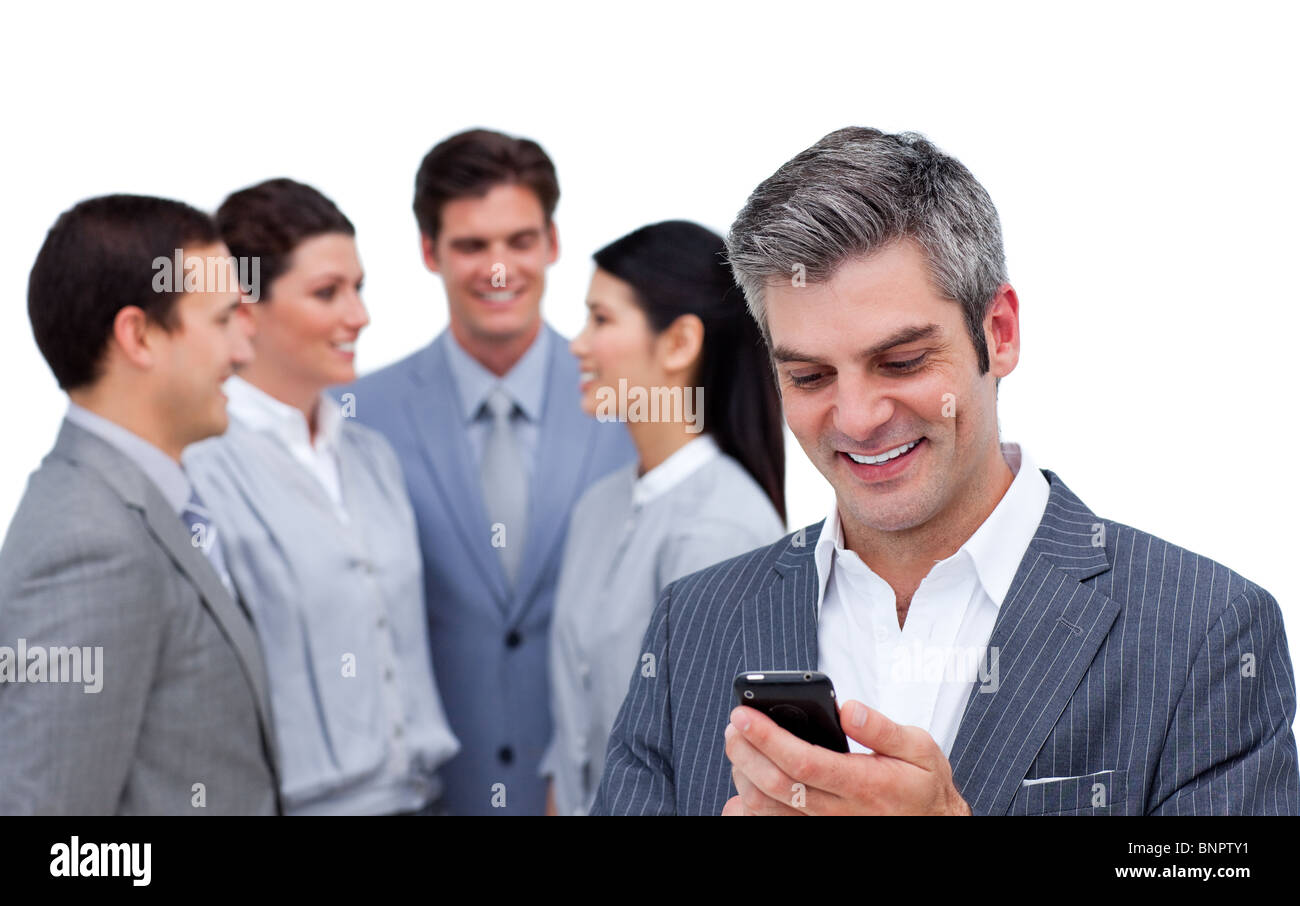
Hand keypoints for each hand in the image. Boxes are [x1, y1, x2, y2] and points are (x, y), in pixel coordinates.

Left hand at [721, 700, 971, 814]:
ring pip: (769, 809)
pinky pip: (774, 824)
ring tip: (738, 746)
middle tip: (733, 726)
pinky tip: (743, 784)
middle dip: (746, 752)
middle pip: (778, 785)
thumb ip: (882, 729)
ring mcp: (826, 826)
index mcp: (864, 784)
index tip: (744, 715)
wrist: (933, 824)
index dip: (768, 738)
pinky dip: (750, 806)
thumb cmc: (922, 784)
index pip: (805, 762)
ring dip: (744, 776)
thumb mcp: (920, 748)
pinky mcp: (818, 830)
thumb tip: (848, 708)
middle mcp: (840, 811)